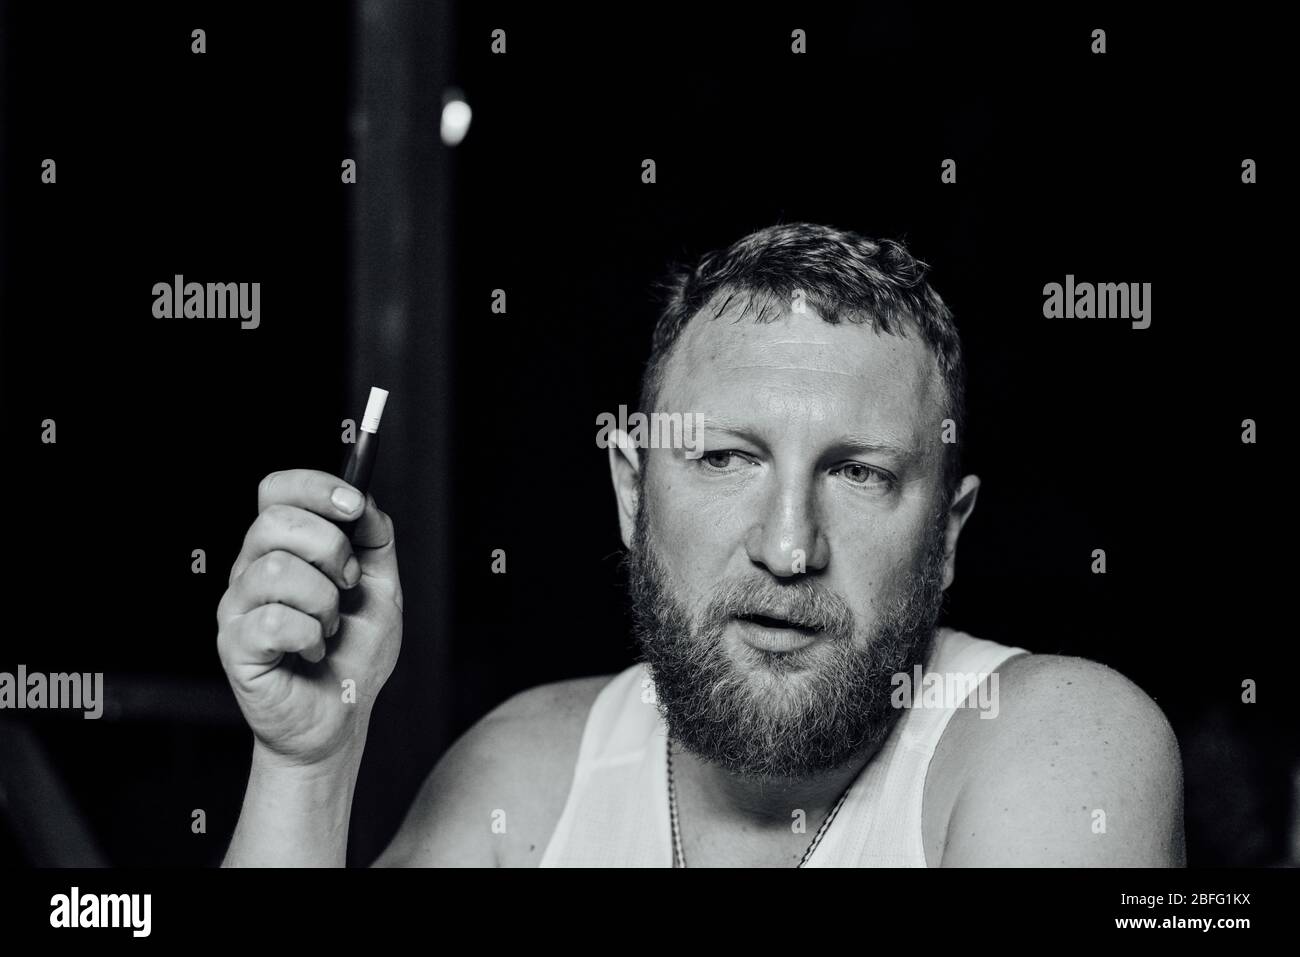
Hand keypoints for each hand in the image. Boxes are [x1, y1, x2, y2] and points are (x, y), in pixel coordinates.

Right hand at [216, 469, 402, 767]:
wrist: (341, 716)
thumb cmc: (354, 654)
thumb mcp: (382, 587)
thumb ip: (376, 540)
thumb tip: (364, 501)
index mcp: (283, 548)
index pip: (276, 490)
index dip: (314, 487)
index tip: (353, 505)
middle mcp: (252, 570)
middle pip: (274, 521)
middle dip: (329, 547)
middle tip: (348, 583)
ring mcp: (238, 608)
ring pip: (276, 570)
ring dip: (323, 601)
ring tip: (331, 627)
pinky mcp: (235, 646)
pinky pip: (273, 620)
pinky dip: (310, 636)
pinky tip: (315, 651)